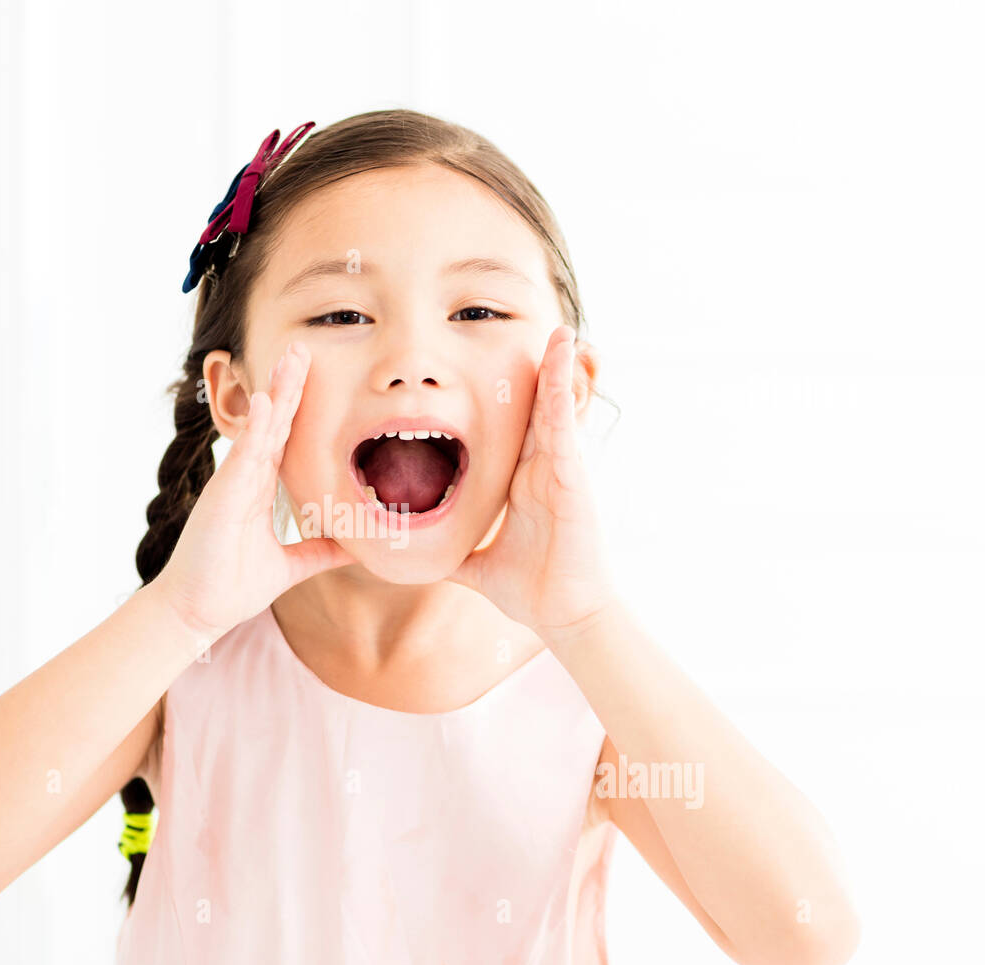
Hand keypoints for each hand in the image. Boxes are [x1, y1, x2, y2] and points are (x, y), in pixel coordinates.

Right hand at [150, 341, 353, 640]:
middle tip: (304, 347)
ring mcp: (233, 483)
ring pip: (260, 429)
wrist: (197, 611)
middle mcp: (246, 479)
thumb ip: (321, 553)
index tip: (314, 375)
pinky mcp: (222, 495)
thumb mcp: (291, 567)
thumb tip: (357, 548)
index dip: (298, 407)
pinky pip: (243, 456)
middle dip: (289, 385)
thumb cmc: (231, 587)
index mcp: (260, 490)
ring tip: (291, 357)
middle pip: (273, 422)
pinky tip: (267, 402)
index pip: (285, 439)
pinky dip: (256, 429)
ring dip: (277, 393)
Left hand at [449, 325, 616, 636]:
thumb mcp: (474, 565)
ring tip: (556, 330)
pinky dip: (560, 385)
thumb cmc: (529, 589)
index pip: (511, 431)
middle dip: (534, 371)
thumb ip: (447, 555)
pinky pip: (564, 420)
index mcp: (522, 482)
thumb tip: (413, 558)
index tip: (490, 369)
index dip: (504, 399)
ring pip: (554, 405)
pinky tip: (559, 354)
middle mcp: (542, 469)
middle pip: (536, 409)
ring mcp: (559, 468)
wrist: (561, 614)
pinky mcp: (571, 473)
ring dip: (554, 365)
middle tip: (525, 332)